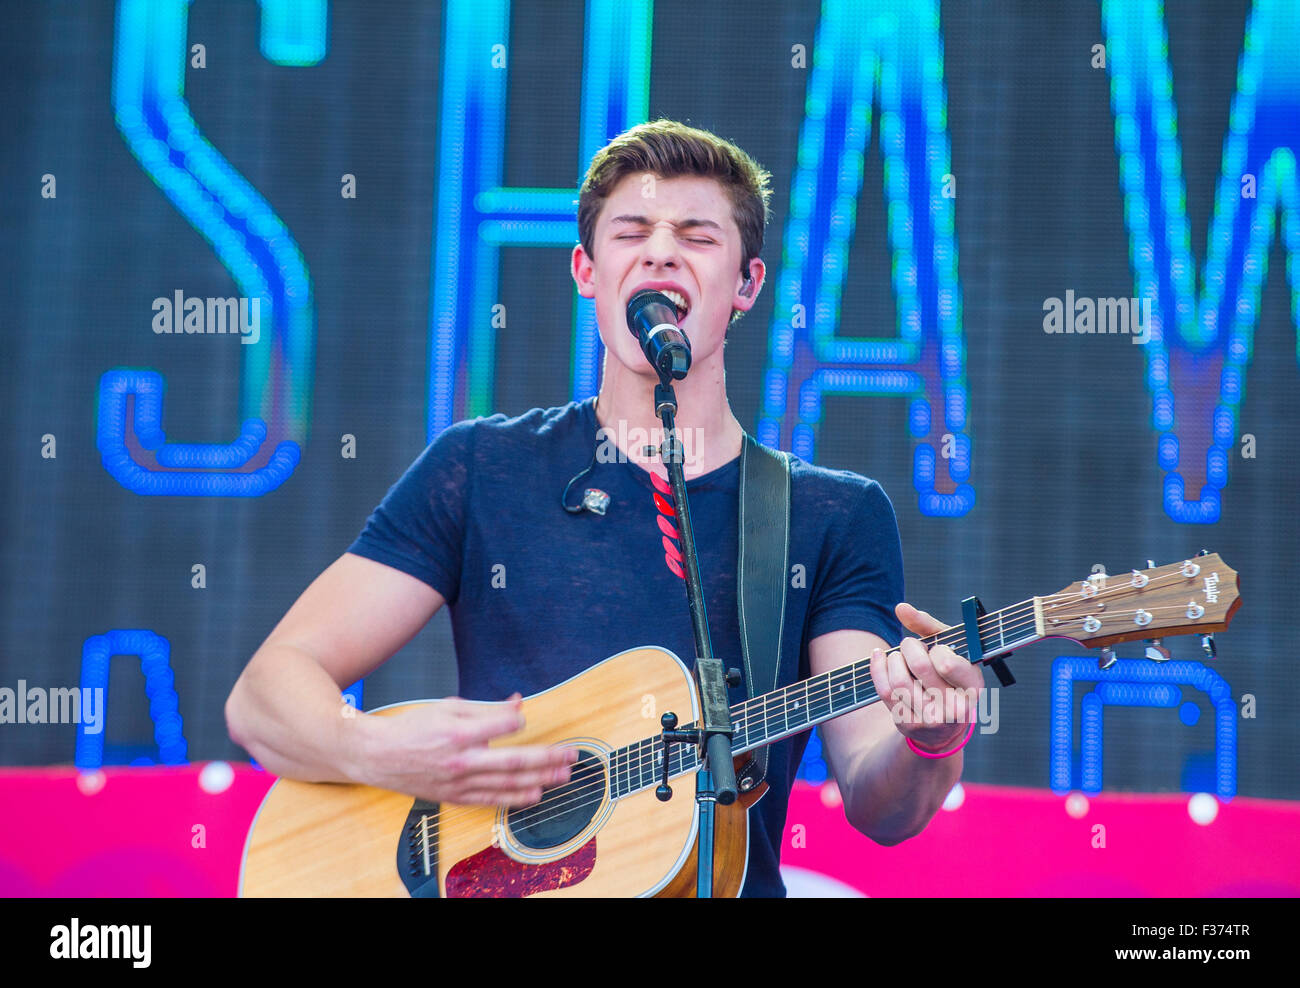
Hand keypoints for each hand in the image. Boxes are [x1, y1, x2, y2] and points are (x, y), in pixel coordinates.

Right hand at [355, 693, 577, 805]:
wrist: (377, 755)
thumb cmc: (412, 727)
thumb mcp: (448, 706)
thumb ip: (486, 707)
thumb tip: (518, 703)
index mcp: (458, 732)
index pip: (503, 725)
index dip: (518, 721)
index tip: (524, 719)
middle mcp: (462, 760)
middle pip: (515, 761)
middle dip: (548, 757)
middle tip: (571, 754)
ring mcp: (459, 782)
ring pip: (508, 784)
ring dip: (541, 779)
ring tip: (564, 775)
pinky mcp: (455, 797)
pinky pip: (492, 800)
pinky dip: (515, 798)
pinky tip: (535, 794)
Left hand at [868, 602, 983, 753]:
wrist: (943, 724)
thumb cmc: (947, 676)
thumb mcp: (950, 650)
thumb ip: (928, 625)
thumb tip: (901, 608)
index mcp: (972, 687)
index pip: (947, 663)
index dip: (936, 650)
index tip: (936, 650)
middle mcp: (955, 709)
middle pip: (919, 666)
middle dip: (909, 647)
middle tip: (910, 645)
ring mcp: (930, 720)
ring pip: (898, 680)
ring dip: (893, 659)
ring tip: (898, 656)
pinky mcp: (908, 724)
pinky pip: (884, 690)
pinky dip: (878, 668)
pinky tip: (881, 659)